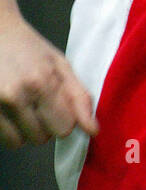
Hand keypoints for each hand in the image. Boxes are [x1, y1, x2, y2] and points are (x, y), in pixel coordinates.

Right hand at [0, 12, 97, 146]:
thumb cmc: (28, 47)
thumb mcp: (59, 64)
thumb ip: (79, 97)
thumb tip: (93, 129)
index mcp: (42, 81)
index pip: (64, 128)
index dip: (65, 119)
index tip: (59, 105)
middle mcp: (17, 96)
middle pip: (42, 138)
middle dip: (44, 125)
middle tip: (38, 102)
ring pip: (19, 142)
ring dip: (24, 129)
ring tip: (22, 104)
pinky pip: (3, 139)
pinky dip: (8, 128)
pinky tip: (8, 107)